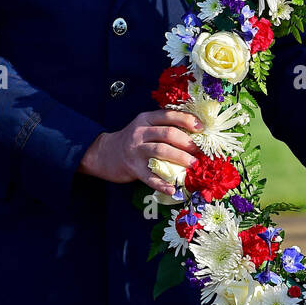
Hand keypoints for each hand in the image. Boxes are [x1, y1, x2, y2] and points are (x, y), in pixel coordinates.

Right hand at [78, 109, 204, 195]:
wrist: (103, 153)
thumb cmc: (133, 140)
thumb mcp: (145, 126)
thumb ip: (164, 126)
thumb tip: (196, 131)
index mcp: (146, 119)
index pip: (169, 115)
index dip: (187, 120)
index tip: (202, 128)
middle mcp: (140, 133)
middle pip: (168, 134)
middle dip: (187, 142)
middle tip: (200, 150)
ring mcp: (136, 150)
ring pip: (161, 151)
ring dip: (180, 158)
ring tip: (193, 164)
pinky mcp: (133, 168)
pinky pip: (150, 177)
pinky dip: (163, 184)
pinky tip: (174, 189)